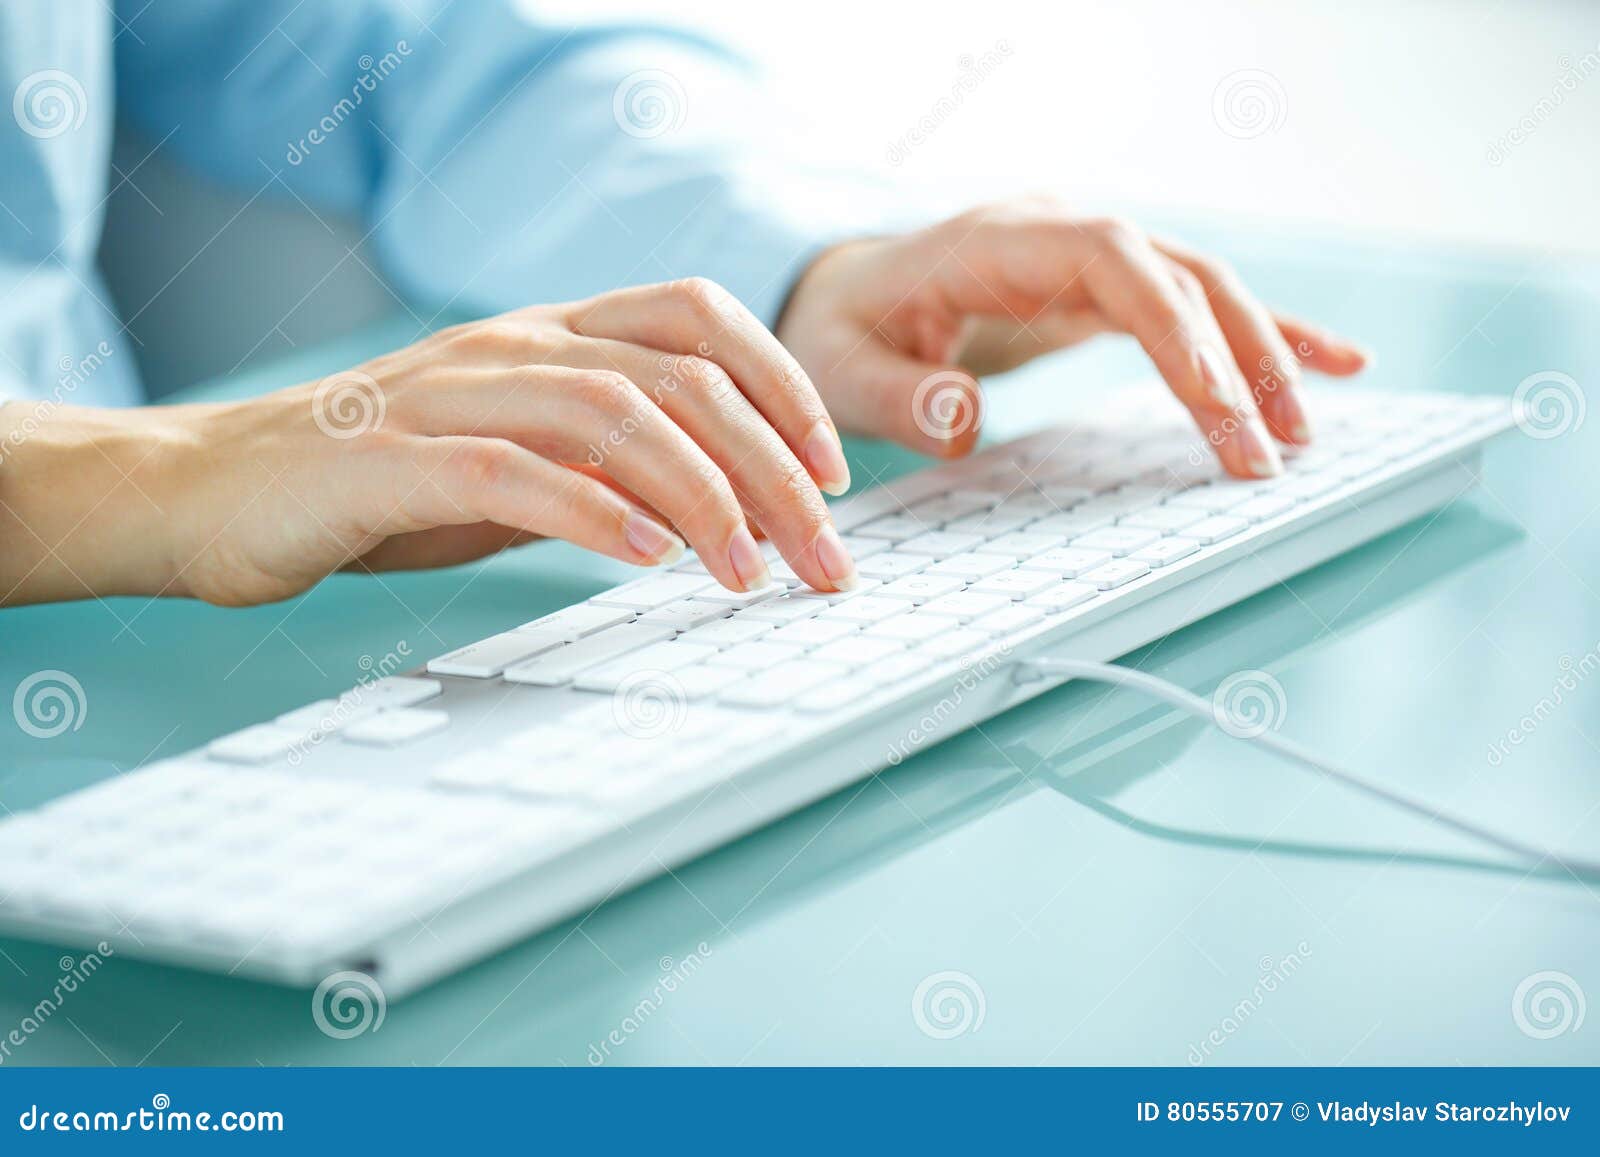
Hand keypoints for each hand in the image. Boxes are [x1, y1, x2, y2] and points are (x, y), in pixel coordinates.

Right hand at [0, 280, 860, 607]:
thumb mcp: (521, 460)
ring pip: (612, 413)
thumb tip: (725, 501)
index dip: (780, 383)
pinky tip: (648, 556)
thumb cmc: (383, 481)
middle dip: (772, 469)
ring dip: (702, 494)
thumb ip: (608, 462)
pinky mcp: (388, 457)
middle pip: (679, 377)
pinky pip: (510, 471)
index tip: (832, 472)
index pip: (695, 317)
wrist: (215, 489)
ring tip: (750, 571)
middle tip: (824, 557)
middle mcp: (511, 346)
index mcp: (550, 335)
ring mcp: (448, 393)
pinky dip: (591, 511)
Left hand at [777, 200, 1368, 476]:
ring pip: (1201, 288)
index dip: (1170, 322)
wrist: (844, 299)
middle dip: (1236, 355)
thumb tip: (959, 421)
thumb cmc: (841, 334)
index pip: (1109, 258)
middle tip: (1272, 447)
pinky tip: (1332, 364)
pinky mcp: (1105, 291)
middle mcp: (1056, 233)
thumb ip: (897, 397)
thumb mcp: (842, 372)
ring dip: (1262, 352)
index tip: (1213, 397)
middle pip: (1175, 273)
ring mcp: (1086, 257)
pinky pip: (1196, 306)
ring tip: (1306, 428)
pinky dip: (1262, 335)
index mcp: (995, 241)